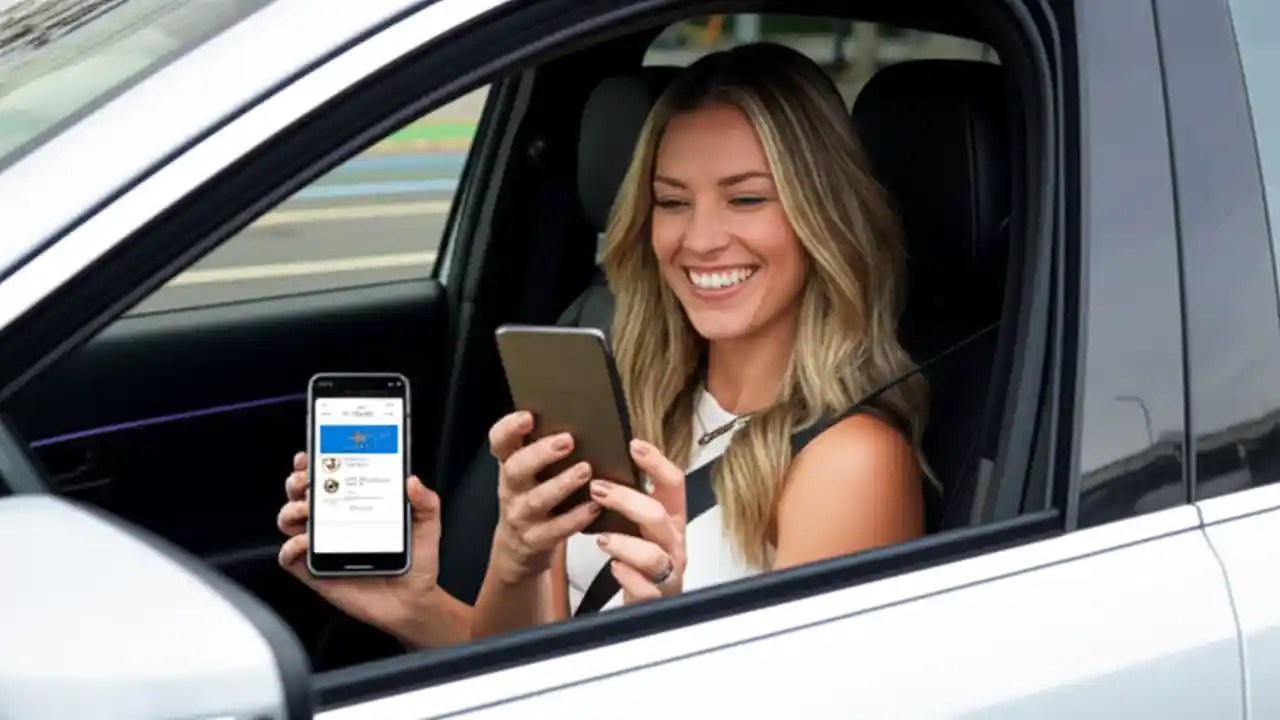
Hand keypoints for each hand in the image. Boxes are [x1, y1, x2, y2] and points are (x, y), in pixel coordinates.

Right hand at [276, 452, 440, 638]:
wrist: (413, 601)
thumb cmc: (415, 562)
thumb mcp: (427, 525)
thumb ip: (426, 501)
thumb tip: (413, 482)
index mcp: (354, 507)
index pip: (328, 479)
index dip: (314, 464)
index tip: (312, 454)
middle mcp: (334, 523)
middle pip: (300, 495)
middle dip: (296, 481)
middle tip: (307, 480)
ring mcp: (322, 547)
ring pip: (288, 521)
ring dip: (290, 510)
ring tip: (307, 508)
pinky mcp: (316, 572)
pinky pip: (289, 558)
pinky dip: (292, 547)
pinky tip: (308, 542)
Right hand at [488, 411, 602, 583]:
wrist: (520, 548)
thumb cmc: (536, 496)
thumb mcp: (533, 472)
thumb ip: (547, 448)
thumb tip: (588, 417)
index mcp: (510, 464)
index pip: (500, 441)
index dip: (509, 428)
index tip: (527, 416)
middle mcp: (511, 488)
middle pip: (516, 468)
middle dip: (541, 453)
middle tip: (568, 440)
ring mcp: (520, 516)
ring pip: (536, 499)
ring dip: (562, 484)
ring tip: (585, 471)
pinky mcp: (536, 540)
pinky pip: (555, 530)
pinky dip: (575, 518)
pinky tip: (594, 507)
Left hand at [590, 439, 686, 603]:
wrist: (653, 603)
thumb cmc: (644, 557)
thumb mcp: (644, 525)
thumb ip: (631, 501)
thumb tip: (602, 469)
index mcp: (672, 518)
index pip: (674, 484)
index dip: (657, 463)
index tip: (633, 445)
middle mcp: (673, 542)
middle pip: (657, 515)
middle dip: (626, 500)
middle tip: (596, 489)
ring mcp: (667, 571)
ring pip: (652, 555)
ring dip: (624, 543)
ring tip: (601, 539)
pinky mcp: (656, 597)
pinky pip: (645, 588)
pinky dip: (628, 577)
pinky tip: (614, 568)